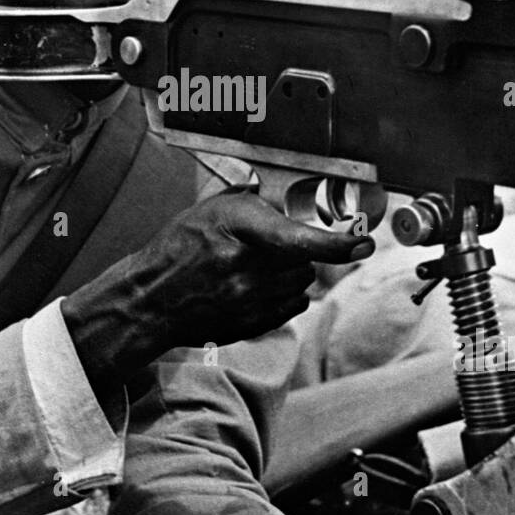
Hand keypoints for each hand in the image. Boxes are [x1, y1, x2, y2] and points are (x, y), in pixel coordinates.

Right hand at [62, 191, 371, 389]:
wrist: (151, 299)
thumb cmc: (178, 248)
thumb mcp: (210, 208)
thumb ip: (252, 201)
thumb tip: (290, 191)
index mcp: (238, 229)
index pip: (299, 240)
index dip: (337, 243)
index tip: (363, 243)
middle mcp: (247, 267)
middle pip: (306, 261)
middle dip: (300, 251)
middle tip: (274, 245)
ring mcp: (251, 300)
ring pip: (302, 283)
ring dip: (291, 273)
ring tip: (258, 266)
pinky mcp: (253, 323)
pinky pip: (292, 306)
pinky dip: (283, 295)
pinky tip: (256, 287)